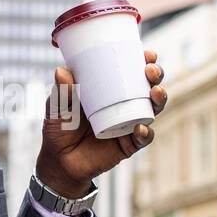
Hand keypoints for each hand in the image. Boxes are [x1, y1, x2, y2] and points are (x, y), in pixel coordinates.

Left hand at [35, 49, 167, 197]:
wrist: (59, 162)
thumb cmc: (59, 130)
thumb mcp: (58, 107)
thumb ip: (62, 91)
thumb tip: (62, 70)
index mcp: (109, 90)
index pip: (132, 71)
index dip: (145, 61)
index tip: (148, 54)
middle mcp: (124, 105)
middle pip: (148, 87)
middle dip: (156, 76)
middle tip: (150, 71)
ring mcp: (128, 124)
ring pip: (152, 109)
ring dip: (158, 99)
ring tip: (154, 93)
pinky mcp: (128, 145)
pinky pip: (143, 138)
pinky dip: (145, 133)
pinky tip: (140, 128)